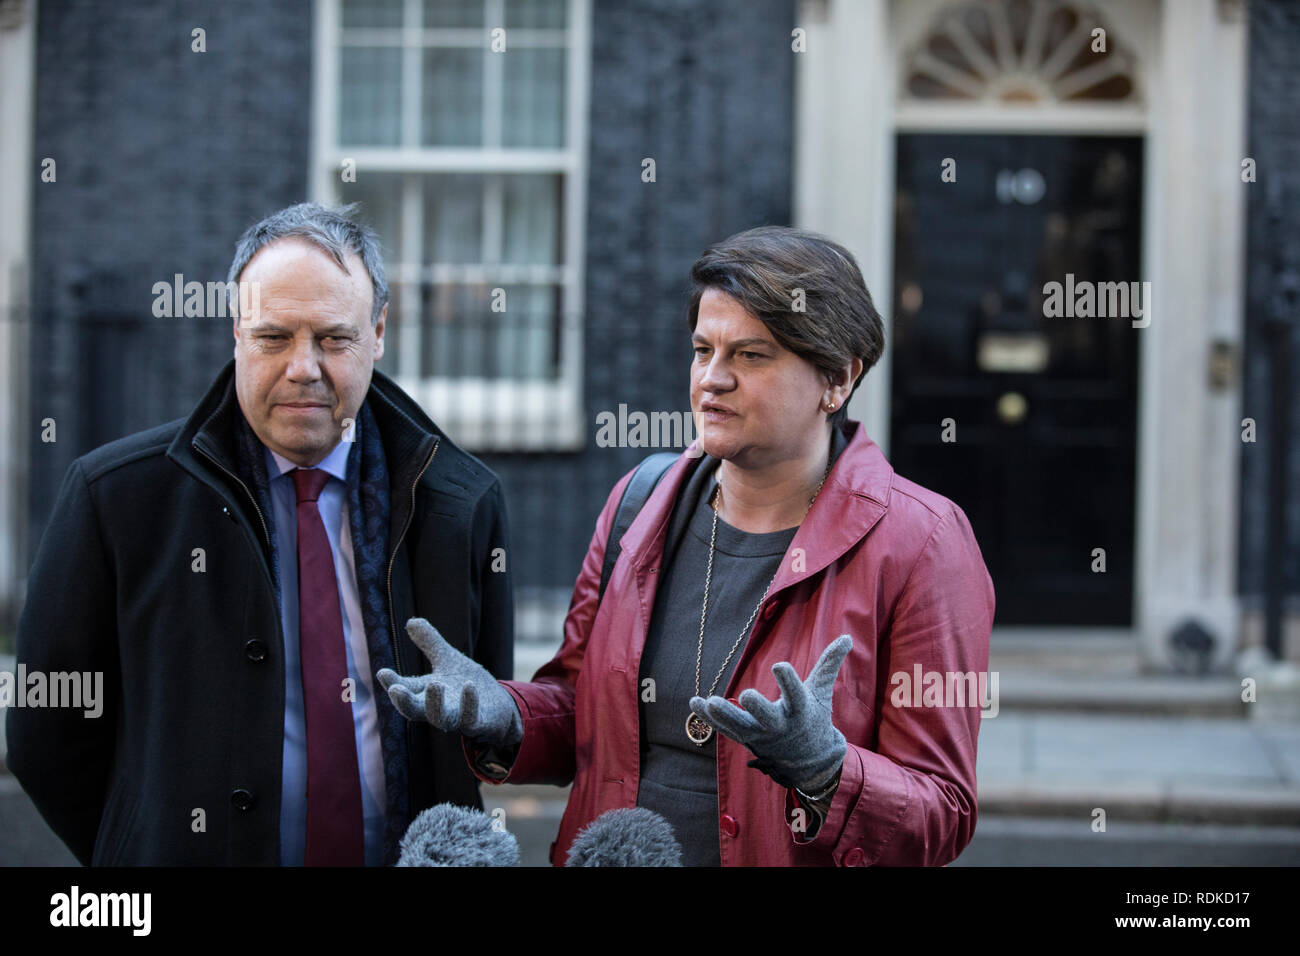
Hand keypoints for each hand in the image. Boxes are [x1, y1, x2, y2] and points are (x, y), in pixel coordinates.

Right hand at [377, 618, 522, 748]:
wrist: (498, 706)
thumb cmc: (466, 683)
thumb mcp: (447, 659)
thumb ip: (430, 643)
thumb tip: (410, 621)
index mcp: (426, 694)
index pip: (404, 690)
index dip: (392, 683)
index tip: (383, 672)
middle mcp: (438, 708)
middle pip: (415, 711)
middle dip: (404, 702)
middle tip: (395, 690)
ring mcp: (458, 718)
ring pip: (441, 719)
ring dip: (436, 704)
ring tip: (435, 684)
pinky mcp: (479, 723)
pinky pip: (471, 719)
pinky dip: (469, 705)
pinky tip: (468, 686)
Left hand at [689, 635, 850, 791]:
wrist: (810, 763)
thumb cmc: (814, 719)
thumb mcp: (822, 693)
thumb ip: (829, 664)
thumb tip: (848, 638)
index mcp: (801, 711)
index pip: (796, 694)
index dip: (789, 681)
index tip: (780, 666)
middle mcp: (780, 726)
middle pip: (767, 717)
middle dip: (757, 708)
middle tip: (746, 695)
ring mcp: (761, 736)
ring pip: (740, 726)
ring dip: (723, 715)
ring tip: (708, 701)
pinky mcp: (746, 740)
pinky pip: (725, 730)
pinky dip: (709, 719)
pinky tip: (694, 703)